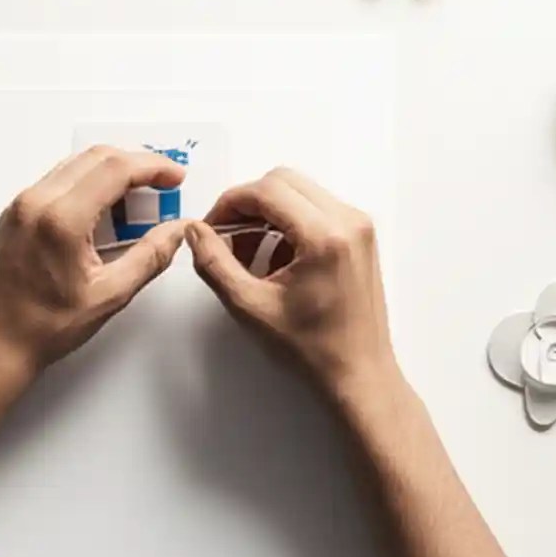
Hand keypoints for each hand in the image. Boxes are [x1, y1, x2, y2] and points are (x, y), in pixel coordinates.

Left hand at [0, 146, 188, 376]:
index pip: (115, 170)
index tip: (175, 176)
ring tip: (138, 197)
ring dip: (111, 171)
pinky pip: (57, 180)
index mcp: (61, 220)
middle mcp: (36, 203)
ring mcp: (21, 205)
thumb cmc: (43, 327)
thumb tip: (176, 231)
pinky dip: (87, 183)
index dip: (153, 167)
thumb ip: (150, 257)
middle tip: (163, 182)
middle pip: (96, 157)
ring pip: (76, 165)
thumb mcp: (110, 295)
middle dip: (136, 163)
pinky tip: (105, 209)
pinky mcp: (15, 213)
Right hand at [185, 168, 398, 398]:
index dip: (229, 204)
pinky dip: (288, 225)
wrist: (358, 375)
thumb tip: (195, 231)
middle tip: (224, 237)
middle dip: (247, 204)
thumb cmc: (312, 349)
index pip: (266, 190)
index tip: (210, 228)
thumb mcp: (250, 306)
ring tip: (246, 257)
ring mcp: (359, 227)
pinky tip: (272, 262)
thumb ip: (214, 263)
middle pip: (284, 182)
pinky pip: (316, 211)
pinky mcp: (360, 238)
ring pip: (300, 193)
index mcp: (325, 236)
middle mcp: (348, 221)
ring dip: (267, 215)